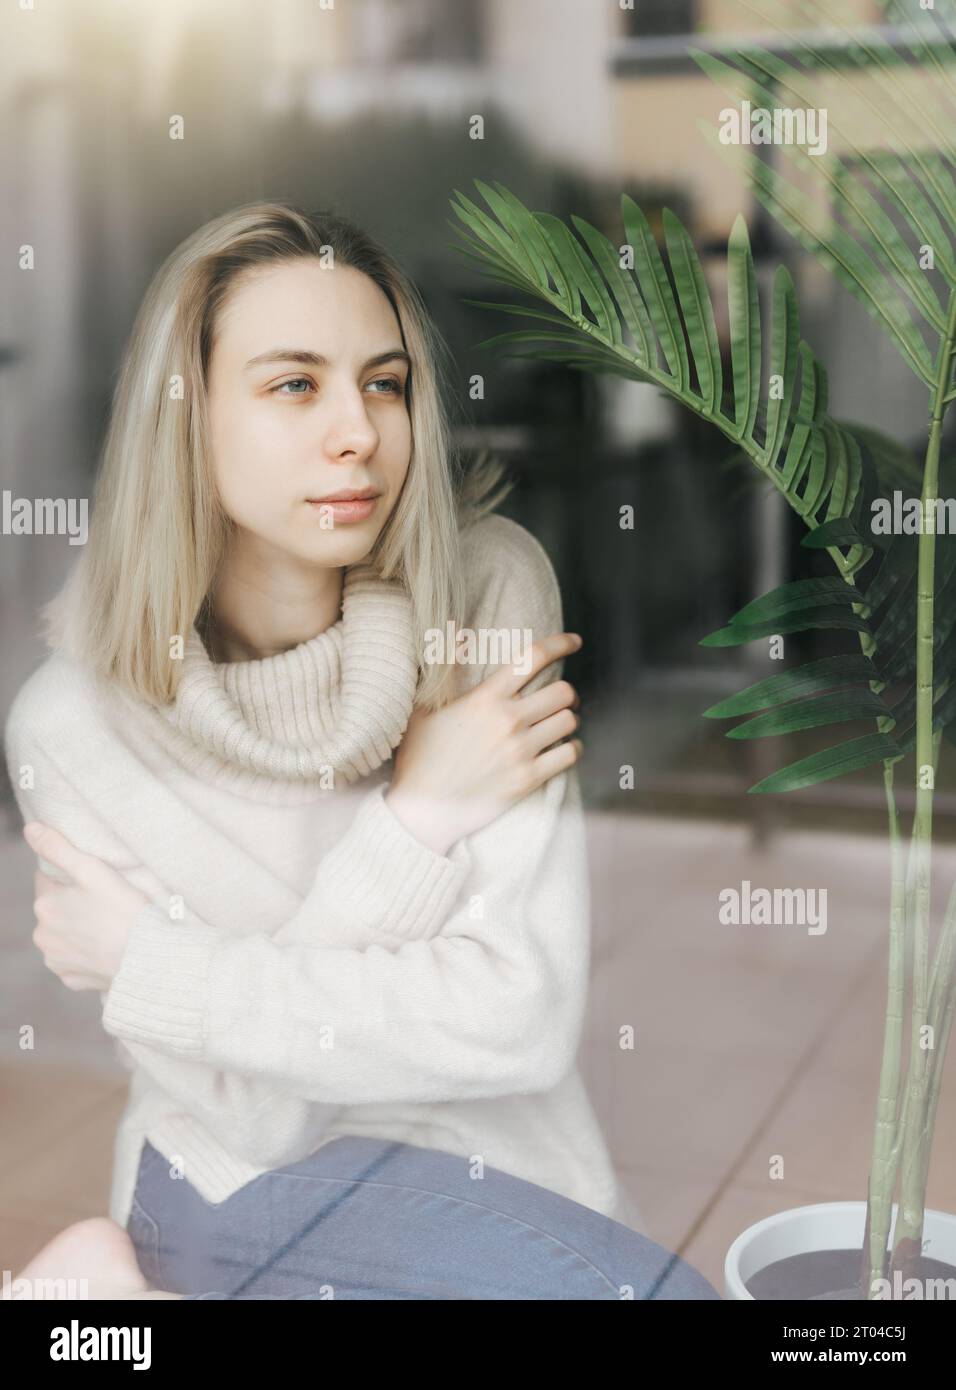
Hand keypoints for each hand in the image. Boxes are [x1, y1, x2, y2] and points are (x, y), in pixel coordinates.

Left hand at [24, 822, 148, 989]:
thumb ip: (57, 847)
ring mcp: (56, 961)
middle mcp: (42, 936)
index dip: (70, 876)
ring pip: (62, 935)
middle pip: (54, 909)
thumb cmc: (122, 910)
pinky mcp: (71, 980)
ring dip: (77, 930)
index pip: (48, 879)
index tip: (93, 880)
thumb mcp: (91, 870)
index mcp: (45, 905)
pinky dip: (85, 954)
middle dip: (72, 905)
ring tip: (107, 926)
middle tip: (104, 903)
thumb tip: (30, 829)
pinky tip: (105, 948)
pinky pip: (74, 961)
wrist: (145, 959)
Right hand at [385, 631, 583, 855]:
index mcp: (485, 697)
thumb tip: (456, 630)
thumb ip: (445, 666)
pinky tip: (561, 749)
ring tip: (555, 724)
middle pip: (564, 691)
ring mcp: (520, 751)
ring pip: (569, 722)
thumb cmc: (420, 754)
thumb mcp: (424, 706)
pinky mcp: (528, 779)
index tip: (574, 641)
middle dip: (565, 692)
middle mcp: (508, 720)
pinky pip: (570, 755)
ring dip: (566, 720)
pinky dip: (571, 749)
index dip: (561, 643)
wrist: (422, 808)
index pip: (533, 658)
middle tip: (557, 699)